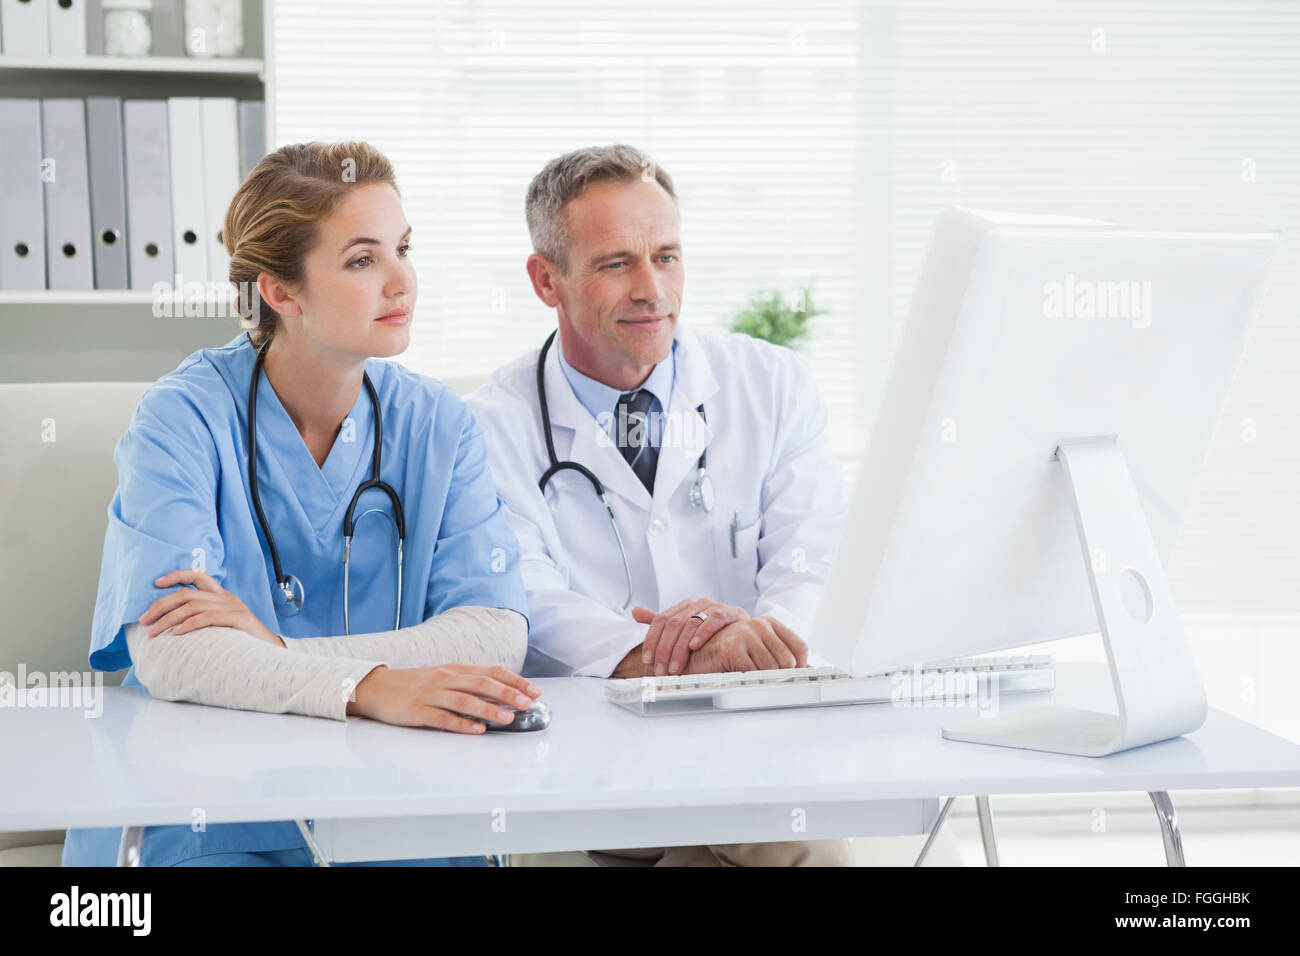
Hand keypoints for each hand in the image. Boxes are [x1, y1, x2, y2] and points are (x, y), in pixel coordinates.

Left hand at [140, 569, 283, 646]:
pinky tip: (177, 634)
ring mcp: (235, 608)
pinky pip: (209, 617)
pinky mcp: (240, 619)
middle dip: (161, 606)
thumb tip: (171, 625)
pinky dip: (189, 624)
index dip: (176, 575)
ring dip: (169, 618)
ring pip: (193, 605)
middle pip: (187, 594)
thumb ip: (203, 619)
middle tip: (144, 620)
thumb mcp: (220, 627)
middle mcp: (228, 598)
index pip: (198, 575)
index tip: (156, 583)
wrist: (271, 656)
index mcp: (222, 596)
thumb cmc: (241, 644)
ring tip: (154, 632)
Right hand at [348, 663, 542, 733]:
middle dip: (508, 693)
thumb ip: (469, 683)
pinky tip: (477, 730)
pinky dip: (461, 724)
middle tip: (528, 703)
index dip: (514, 680)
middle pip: (481, 683)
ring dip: (489, 709)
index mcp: (455, 669)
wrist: (376, 687)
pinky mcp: (417, 712)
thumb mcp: (444, 677)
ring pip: (465, 700)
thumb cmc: (415, 685)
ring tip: (509, 718)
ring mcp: (431, 695)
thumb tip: (501, 695)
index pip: (491, 671)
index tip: (534, 690)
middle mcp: (445, 679)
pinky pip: (443, 718)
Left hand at [633, 599, 749, 676]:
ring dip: (680, 648)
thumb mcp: (684, 627)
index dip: (652, 640)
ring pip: (690, 623)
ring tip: (675, 667)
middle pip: (673, 623)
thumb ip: (661, 621)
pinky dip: (702, 632)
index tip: (647, 660)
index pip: (661, 620)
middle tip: (661, 670)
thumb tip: (635, 611)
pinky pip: (713, 619)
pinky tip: (695, 646)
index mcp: (684, 607)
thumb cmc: (713, 632)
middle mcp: (697, 604)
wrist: (745, 631)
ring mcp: (713, 607)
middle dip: (665, 650)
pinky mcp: (730, 613)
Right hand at [683, 616, 808, 674]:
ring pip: (771, 670)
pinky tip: (740, 679)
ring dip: (761, 681)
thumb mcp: (759, 653)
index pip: (800, 647)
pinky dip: (748, 682)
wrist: (697, 654)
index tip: (791, 678)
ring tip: (750, 680)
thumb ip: (782, 659)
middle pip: (788, 661)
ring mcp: (746, 633)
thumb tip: (810, 671)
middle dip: (779, 677)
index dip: (799, 667)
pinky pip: (752, 673)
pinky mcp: (733, 647)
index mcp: (769, 623)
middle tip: (767, 684)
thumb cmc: (728, 654)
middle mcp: (760, 624)